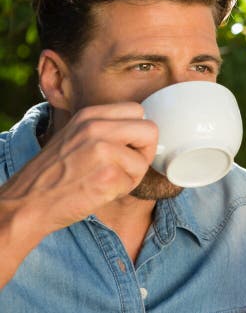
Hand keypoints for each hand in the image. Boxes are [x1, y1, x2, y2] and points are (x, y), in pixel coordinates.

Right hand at [1, 102, 157, 231]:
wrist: (27, 202)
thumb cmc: (55, 174)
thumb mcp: (76, 136)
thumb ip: (106, 129)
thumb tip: (144, 133)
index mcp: (89, 115)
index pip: (137, 111)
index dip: (138, 132)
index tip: (128, 147)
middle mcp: (96, 128)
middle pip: (150, 130)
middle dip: (144, 151)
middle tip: (126, 166)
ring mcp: (102, 151)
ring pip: (144, 160)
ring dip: (132, 175)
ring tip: (106, 180)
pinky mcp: (107, 176)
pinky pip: (133, 181)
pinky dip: (122, 190)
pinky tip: (100, 191)